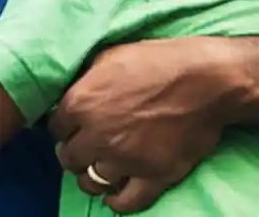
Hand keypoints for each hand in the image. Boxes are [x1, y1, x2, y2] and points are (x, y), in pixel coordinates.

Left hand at [49, 37, 231, 212]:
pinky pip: (127, 201)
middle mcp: (97, 136)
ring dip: (91, 176)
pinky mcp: (154, 175)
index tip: (70, 129)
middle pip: (70, 158)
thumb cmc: (155, 61)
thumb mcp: (107, 58)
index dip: (63, 129)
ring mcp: (125, 159)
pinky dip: (116, 201)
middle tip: (83, 149)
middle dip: (73, 154)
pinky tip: (113, 195)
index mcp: (81, 104)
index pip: (55, 128)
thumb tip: (72, 94)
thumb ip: (84, 82)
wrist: (205, 80)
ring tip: (96, 169)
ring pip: (93, 181)